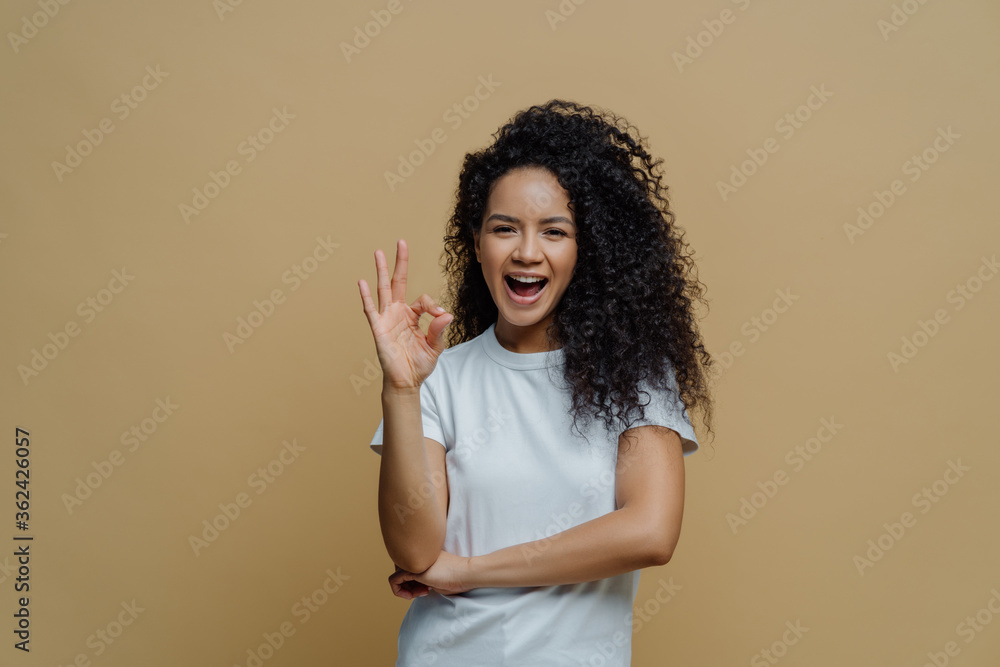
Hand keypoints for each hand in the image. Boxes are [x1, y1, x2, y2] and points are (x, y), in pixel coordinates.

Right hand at [358, 239, 453, 390]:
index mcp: (413, 316)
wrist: (406, 381)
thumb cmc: (419, 363)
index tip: (439, 315)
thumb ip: (438, 330)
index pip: (423, 300)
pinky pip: (371, 310)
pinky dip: (366, 296)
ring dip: (382, 271)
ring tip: (379, 252)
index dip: (432, 305)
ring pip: (383, 290)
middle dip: (400, 263)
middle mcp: (398, 313)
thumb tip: (446, 313)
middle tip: (401, 242)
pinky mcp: (378, 329)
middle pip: (398, 283)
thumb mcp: (435, 346)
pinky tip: (362, 282)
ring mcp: (387, 319)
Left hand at [389, 551, 472, 598]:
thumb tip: (414, 586)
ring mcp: (414, 561)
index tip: (426, 589)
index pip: (409, 566)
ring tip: (421, 593)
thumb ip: (425, 578)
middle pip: (401, 570)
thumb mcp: (437, 577)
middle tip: (422, 592)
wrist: (466, 573)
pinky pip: (393, 580)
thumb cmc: (457, 578)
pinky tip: (412, 596)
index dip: (413, 582)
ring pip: (396, 575)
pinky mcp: (412, 570)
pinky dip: (398, 591)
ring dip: (405, 589)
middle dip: (408, 585)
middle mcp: (417, 555)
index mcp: (424, 555)